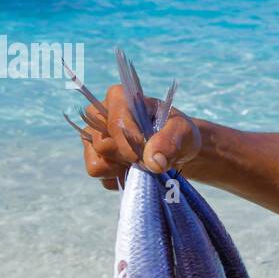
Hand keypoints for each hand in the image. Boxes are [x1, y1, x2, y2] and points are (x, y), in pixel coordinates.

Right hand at [79, 84, 202, 188]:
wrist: (178, 150)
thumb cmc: (178, 133)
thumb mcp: (183, 131)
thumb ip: (169, 141)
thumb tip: (153, 161)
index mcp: (119, 99)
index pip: (115, 124)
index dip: (130, 144)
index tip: (146, 155)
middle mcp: (100, 116)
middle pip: (102, 145)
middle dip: (127, 158)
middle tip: (147, 158)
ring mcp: (95, 139)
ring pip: (96, 164)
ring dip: (122, 170)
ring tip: (141, 164)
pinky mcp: (96, 159)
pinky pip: (102, 177)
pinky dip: (120, 179)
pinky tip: (134, 170)